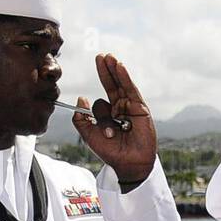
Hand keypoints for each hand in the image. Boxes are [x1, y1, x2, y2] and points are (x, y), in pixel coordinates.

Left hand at [73, 53, 156, 183]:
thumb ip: (81, 118)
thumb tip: (81, 98)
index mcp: (109, 116)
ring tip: (109, 57)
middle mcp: (120, 109)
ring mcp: (131, 108)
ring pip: (121, 86)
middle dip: (106, 71)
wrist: (128, 163)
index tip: (86, 92)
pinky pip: (131, 91)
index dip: (93, 97)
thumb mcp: (89, 135)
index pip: (100, 100)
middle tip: (100, 56)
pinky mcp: (140, 109)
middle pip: (112, 86)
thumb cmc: (111, 152)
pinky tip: (120, 67)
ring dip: (115, 70)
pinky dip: (125, 78)